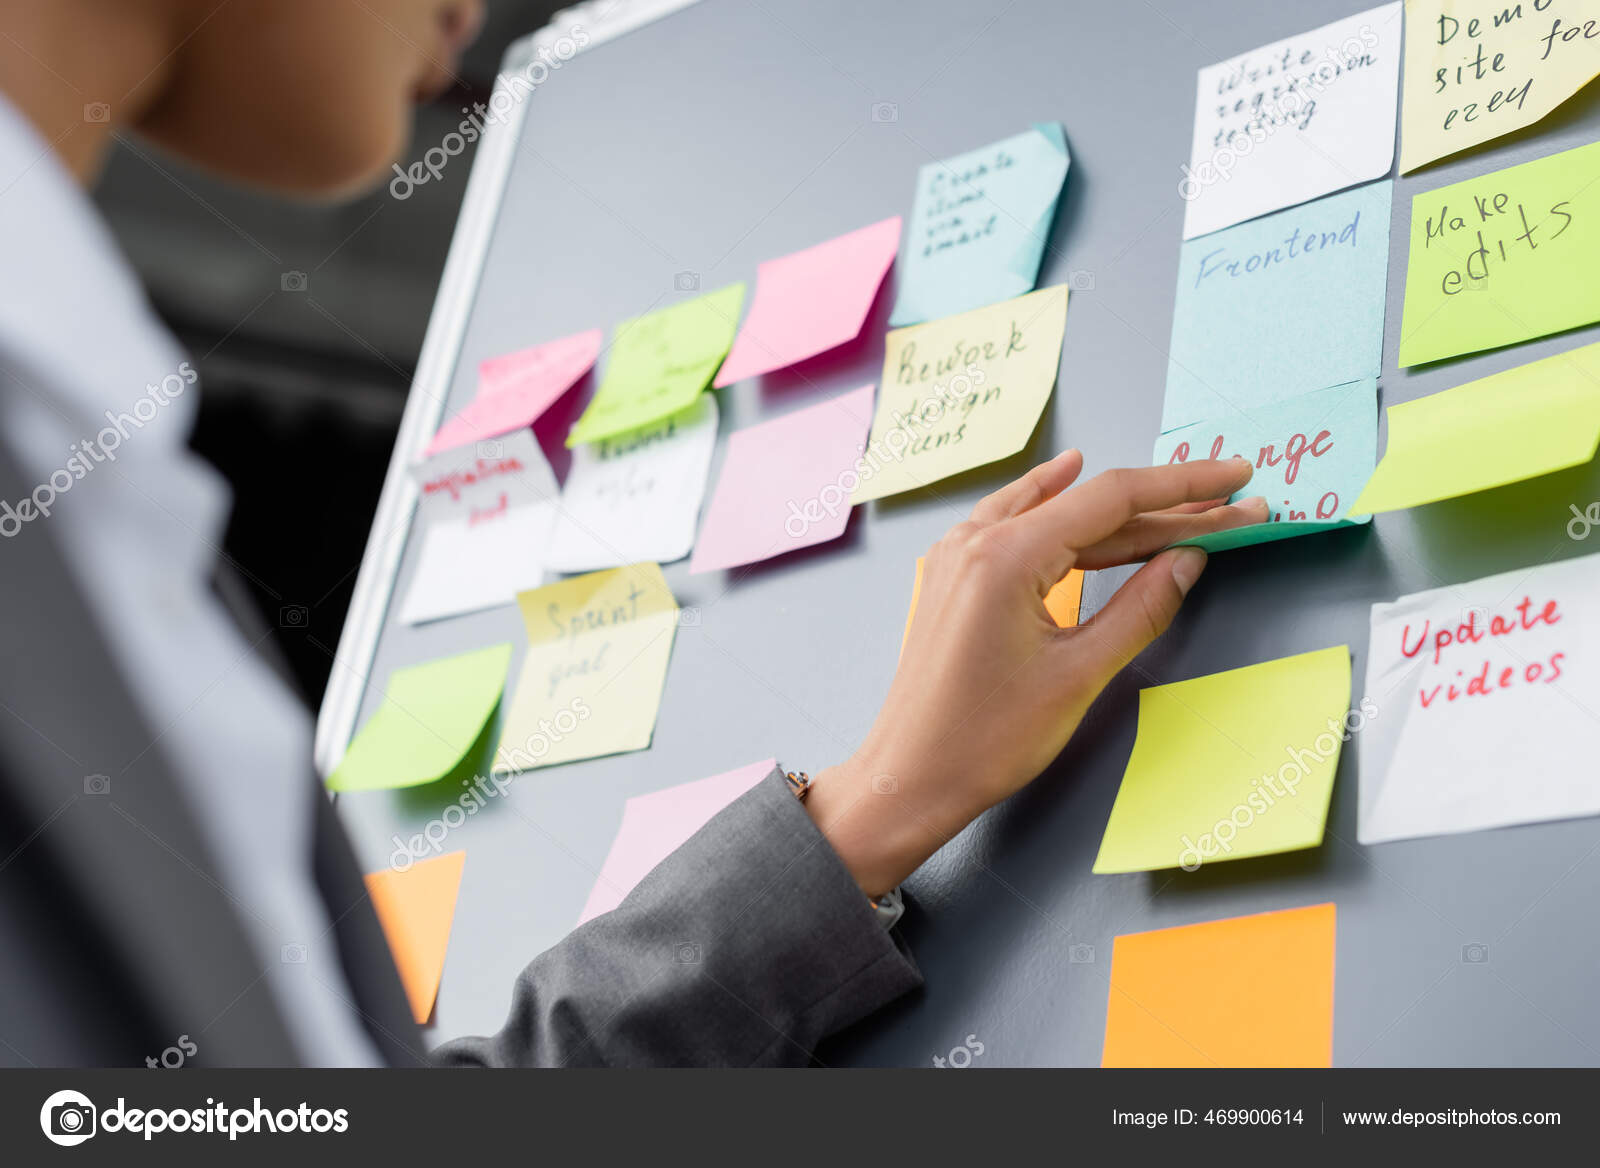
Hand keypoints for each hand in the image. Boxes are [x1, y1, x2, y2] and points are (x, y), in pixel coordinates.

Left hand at [805, 450, 1264, 896]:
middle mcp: (978, 541)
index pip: (1114, 499)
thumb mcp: (1079, 674)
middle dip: (1166, 510)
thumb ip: (1140, 609)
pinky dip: (1051, 504)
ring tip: (1180, 504)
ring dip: (1118, 513)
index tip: (1237, 480)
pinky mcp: (953, 577)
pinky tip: (1067, 475)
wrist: (911, 778)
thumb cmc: (986, 739)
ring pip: (1054, 514)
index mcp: (1007, 556)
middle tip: (1232, 508)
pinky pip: (1011, 522)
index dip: (1184, 488)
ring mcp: (959, 556)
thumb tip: (1189, 560)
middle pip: (1089, 507)